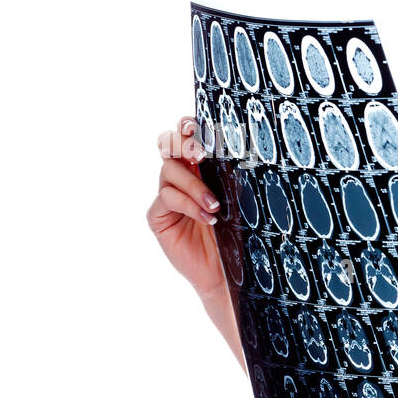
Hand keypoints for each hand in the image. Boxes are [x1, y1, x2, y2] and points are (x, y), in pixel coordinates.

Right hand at [147, 116, 226, 299]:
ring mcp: (168, 196)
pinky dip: (188, 204)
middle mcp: (182, 178)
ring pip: (169, 171)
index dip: (188, 127)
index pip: (188, 138)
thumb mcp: (238, 201)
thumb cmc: (237, 235)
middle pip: (171, 146)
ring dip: (194, 184)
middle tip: (200, 154)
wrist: (228, 272)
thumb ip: (229, 176)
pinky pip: (166, 198)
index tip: (195, 125)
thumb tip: (236, 150)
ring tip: (215, 204)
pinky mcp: (159, 216)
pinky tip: (207, 215)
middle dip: (183, 144)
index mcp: (202, 169)